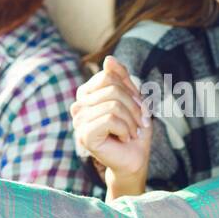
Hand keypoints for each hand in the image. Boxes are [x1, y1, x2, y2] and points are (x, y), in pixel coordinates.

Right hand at [70, 55, 152, 193]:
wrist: (135, 159)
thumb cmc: (134, 130)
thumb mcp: (133, 99)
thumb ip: (121, 78)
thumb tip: (108, 59)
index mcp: (87, 95)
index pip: (108, 76)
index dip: (129, 89)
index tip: (138, 106)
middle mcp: (79, 106)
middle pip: (112, 88)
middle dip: (133, 105)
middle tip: (139, 122)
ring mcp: (79, 121)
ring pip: (113, 104)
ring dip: (132, 120)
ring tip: (133, 132)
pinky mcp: (84, 135)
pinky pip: (110, 118)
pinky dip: (125, 128)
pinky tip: (125, 138)